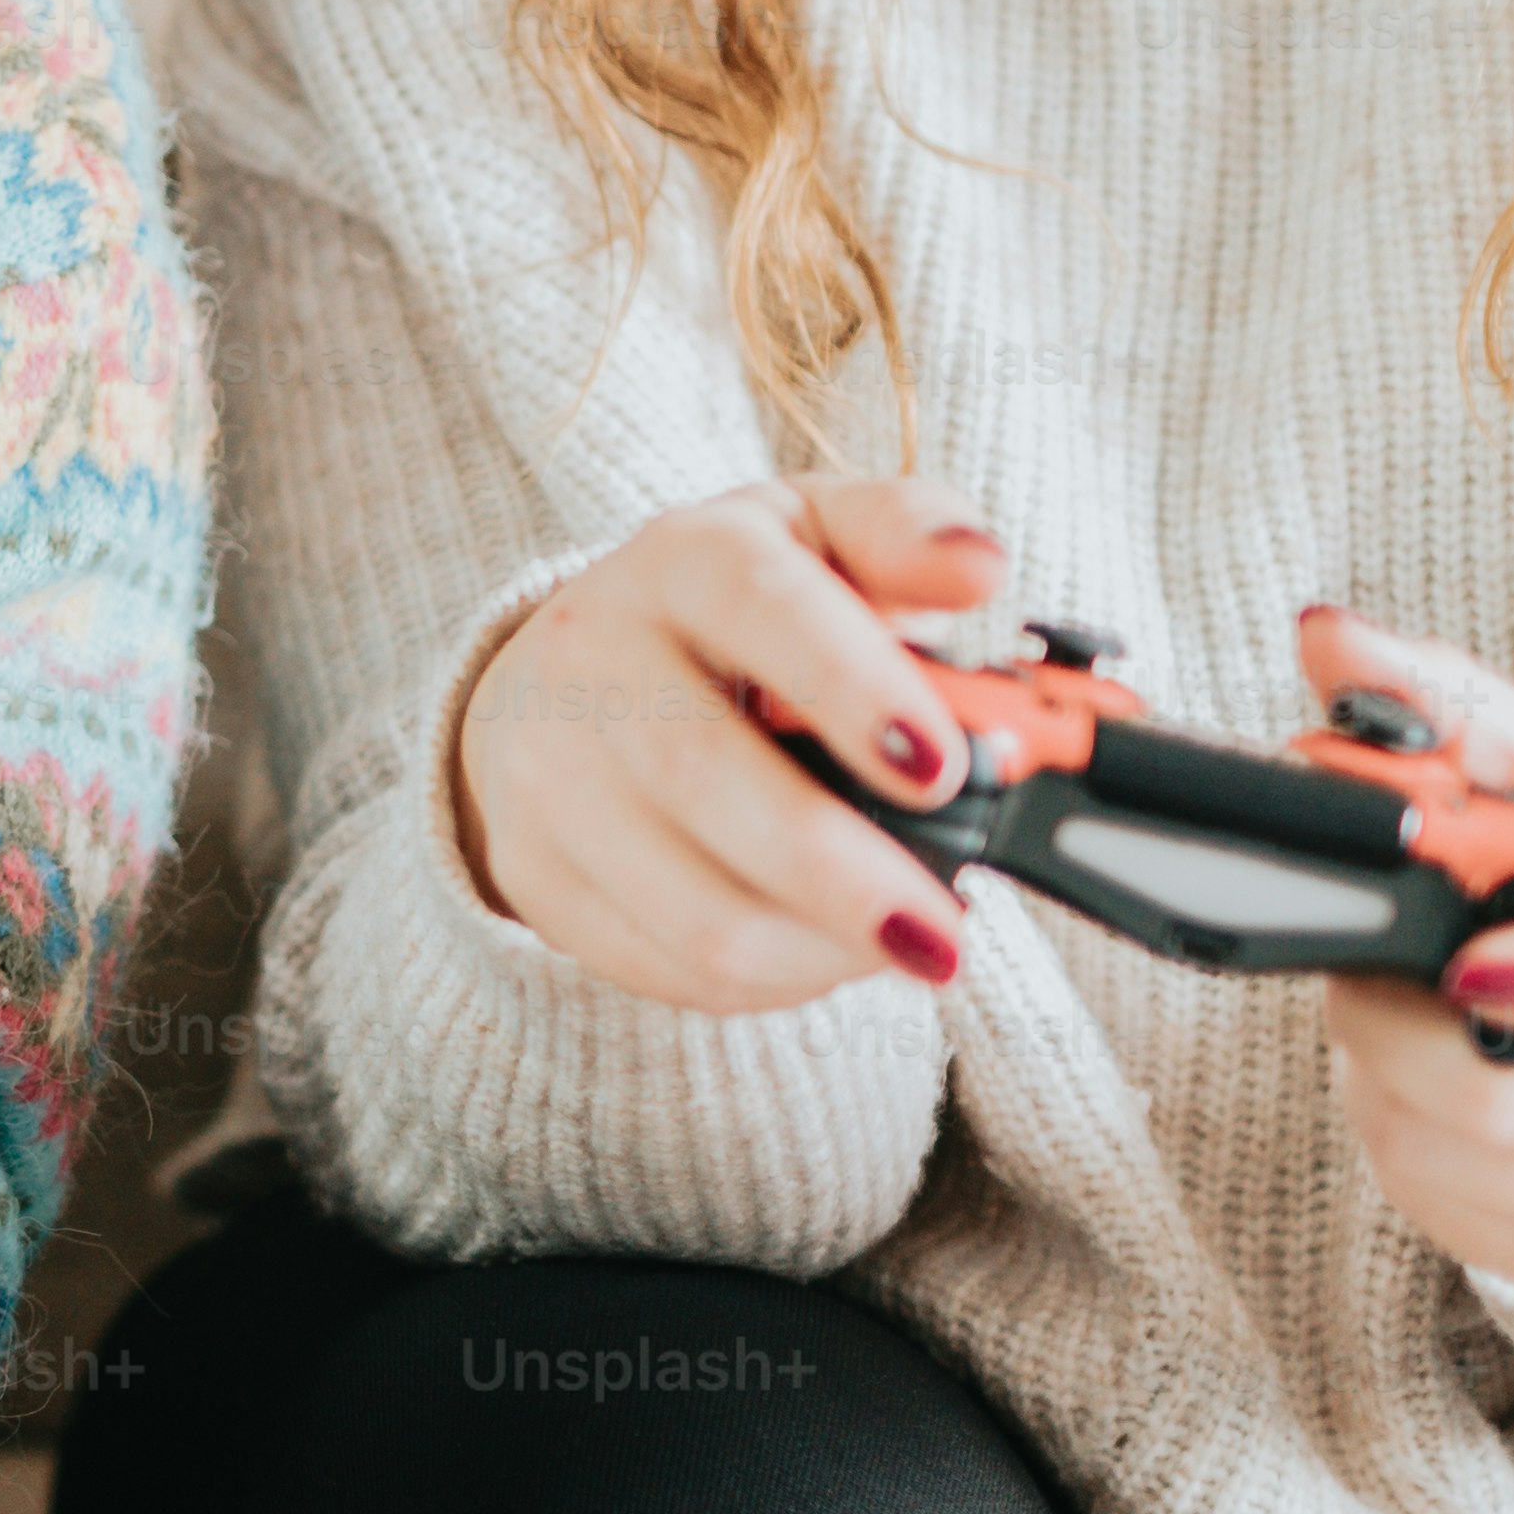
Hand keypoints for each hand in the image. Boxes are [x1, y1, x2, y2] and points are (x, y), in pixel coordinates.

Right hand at [449, 476, 1003, 1014]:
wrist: (566, 673)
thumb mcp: (819, 540)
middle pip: (704, 778)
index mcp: (683, 557)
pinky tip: (819, 946)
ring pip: (690, 906)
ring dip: (822, 948)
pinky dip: (769, 977)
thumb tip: (980, 565)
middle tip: (948, 932)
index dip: (851, 686)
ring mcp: (546, 770)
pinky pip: (665, 964)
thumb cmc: (737, 613)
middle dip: (843, 874)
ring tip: (902, 942)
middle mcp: (589, 653)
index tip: (942, 769)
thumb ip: (908, 536)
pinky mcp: (532, 870)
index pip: (759, 603)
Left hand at [1296, 606, 1513, 1304]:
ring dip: (1386, 1085)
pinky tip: (1435, 1089)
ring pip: (1465, 1165)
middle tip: (1367, 970)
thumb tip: (1328, 636)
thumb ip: (1472, 716)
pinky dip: (1409, 1149)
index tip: (1460, 956)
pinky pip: (1460, 1222)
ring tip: (1405, 1017)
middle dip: (1396, 1030)